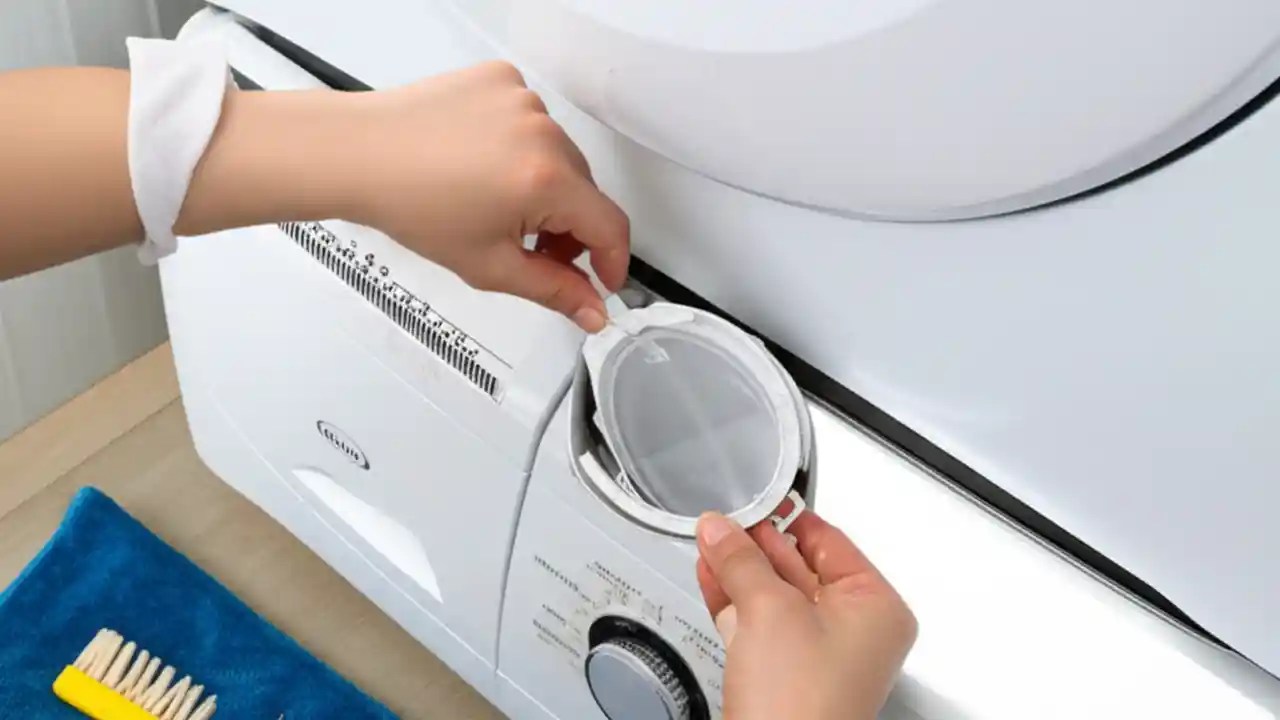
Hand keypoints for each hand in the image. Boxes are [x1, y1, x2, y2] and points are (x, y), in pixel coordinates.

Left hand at [348, 61, 628, 331]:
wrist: (358, 155)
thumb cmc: (410, 204)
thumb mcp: (489, 264)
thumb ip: (553, 290)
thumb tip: (593, 310)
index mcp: (546, 180)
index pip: (611, 226)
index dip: (613, 263)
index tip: (602, 282)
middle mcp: (543, 131)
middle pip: (585, 192)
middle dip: (568, 228)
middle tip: (531, 251)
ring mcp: (523, 100)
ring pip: (560, 157)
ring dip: (543, 185)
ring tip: (495, 203)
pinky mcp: (502, 79)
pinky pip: (532, 121)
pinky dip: (518, 146)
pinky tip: (483, 164)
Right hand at [696, 507, 915, 719]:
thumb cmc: (803, 707)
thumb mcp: (769, 610)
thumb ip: (742, 561)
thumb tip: (721, 529)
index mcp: (876, 608)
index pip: (831, 541)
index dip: (789, 518)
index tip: (757, 499)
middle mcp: (855, 631)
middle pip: (800, 567)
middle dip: (757, 544)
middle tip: (723, 520)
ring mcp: (819, 654)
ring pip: (775, 595)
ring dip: (739, 569)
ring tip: (709, 540)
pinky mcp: (786, 673)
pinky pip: (759, 622)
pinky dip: (734, 599)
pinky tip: (711, 574)